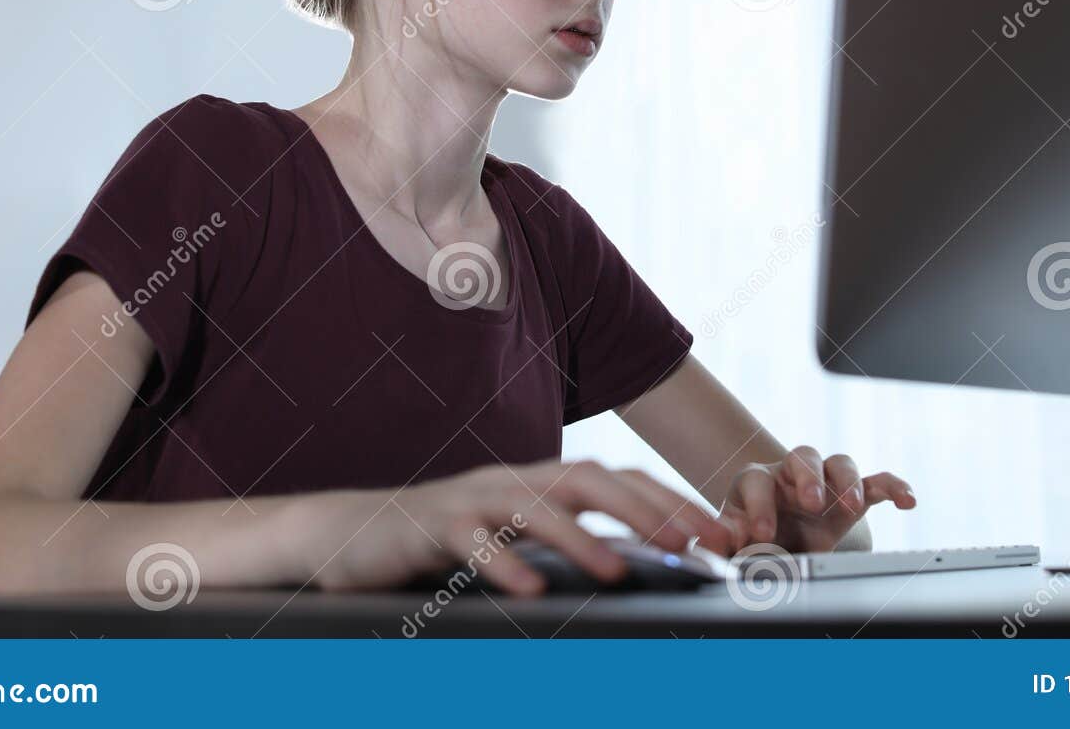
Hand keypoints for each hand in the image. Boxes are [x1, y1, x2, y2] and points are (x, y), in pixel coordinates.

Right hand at [299, 459, 733, 594]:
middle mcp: (513, 480)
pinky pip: (471, 542)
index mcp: (540, 482)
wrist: (352, 532)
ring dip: (580, 538)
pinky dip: (503, 564)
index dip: (671, 500)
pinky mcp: (432, 526)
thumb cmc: (444, 540)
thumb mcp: (514, 537)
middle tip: (689, 543)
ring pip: (534, 506)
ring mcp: (472, 499)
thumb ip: (567, 541)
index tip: (717, 533)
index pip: (618, 479)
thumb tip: (641, 567)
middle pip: (588, 479)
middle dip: (644, 509)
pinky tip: (530, 590)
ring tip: (618, 570)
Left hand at [700, 446, 915, 554]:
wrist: (779, 548)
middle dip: (807, 477)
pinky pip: (876, 483)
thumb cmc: (751, 541)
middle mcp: (790, 474)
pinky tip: (908, 501)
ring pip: (839, 463)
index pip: (756, 481)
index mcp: (756, 482)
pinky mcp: (853, 496)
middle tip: (811, 504)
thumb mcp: (732, 544)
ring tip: (851, 506)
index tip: (762, 534)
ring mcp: (824, 482)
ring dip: (846, 481)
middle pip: (802, 456)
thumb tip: (716, 542)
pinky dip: (894, 487)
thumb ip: (721, 542)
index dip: (760, 505)